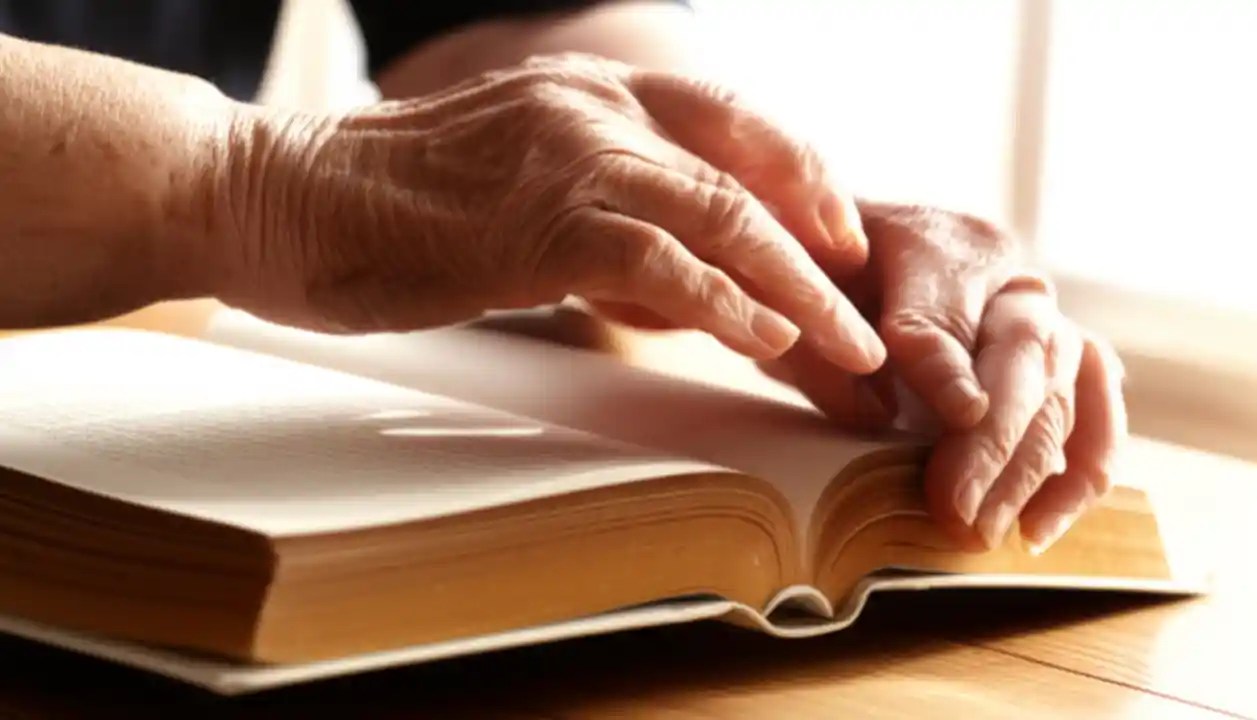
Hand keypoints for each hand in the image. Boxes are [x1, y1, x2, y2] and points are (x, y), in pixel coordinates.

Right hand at [198, 53, 884, 372]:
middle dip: (825, 247)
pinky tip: (762, 337)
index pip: (734, 123)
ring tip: (847, 350)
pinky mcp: (535, 222)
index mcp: (591, 90)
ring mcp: (567, 156)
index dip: (806, 180)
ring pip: (723, 212)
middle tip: (870, 316)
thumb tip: (675, 271)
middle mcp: (593, 107)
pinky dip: (723, 300)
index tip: (847, 242)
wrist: (273, 192)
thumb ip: (596, 205)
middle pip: (751, 167)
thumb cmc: (387, 203)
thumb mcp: (513, 181)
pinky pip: (658, 259)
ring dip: (798, 288)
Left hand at [762, 202, 1126, 552]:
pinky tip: (1037, 532)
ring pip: (1062, 391)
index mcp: (935, 243)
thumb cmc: (824, 287)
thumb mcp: (806, 302)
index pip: (943, 306)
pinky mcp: (1069, 367)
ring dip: (1026, 470)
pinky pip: (1097, 417)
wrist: (851, 265)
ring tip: (982, 533)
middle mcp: (1007, 277)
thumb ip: (828, 344)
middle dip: (992, 439)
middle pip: (1020, 352)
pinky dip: (1077, 478)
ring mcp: (1047, 321)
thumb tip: (877, 412)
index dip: (948, 364)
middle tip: (957, 507)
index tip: (959, 412)